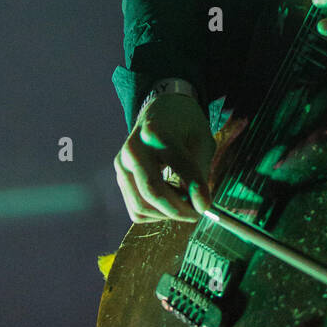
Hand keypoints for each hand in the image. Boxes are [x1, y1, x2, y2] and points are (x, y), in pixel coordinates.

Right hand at [113, 94, 215, 223]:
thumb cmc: (185, 126)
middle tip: (198, 213)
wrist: (161, 113)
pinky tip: (171, 198)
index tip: (206, 206)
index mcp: (156, 131)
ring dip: (168, 213)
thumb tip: (200, 205)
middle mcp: (133, 148)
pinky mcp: (120, 178)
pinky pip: (137, 210)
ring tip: (186, 202)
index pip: (177, 163)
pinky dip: (156, 213)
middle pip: (152, 191)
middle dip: (178, 210)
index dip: (194, 187)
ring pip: (142, 206)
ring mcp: (122, 164)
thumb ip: (200, 170)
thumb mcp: (202, 140)